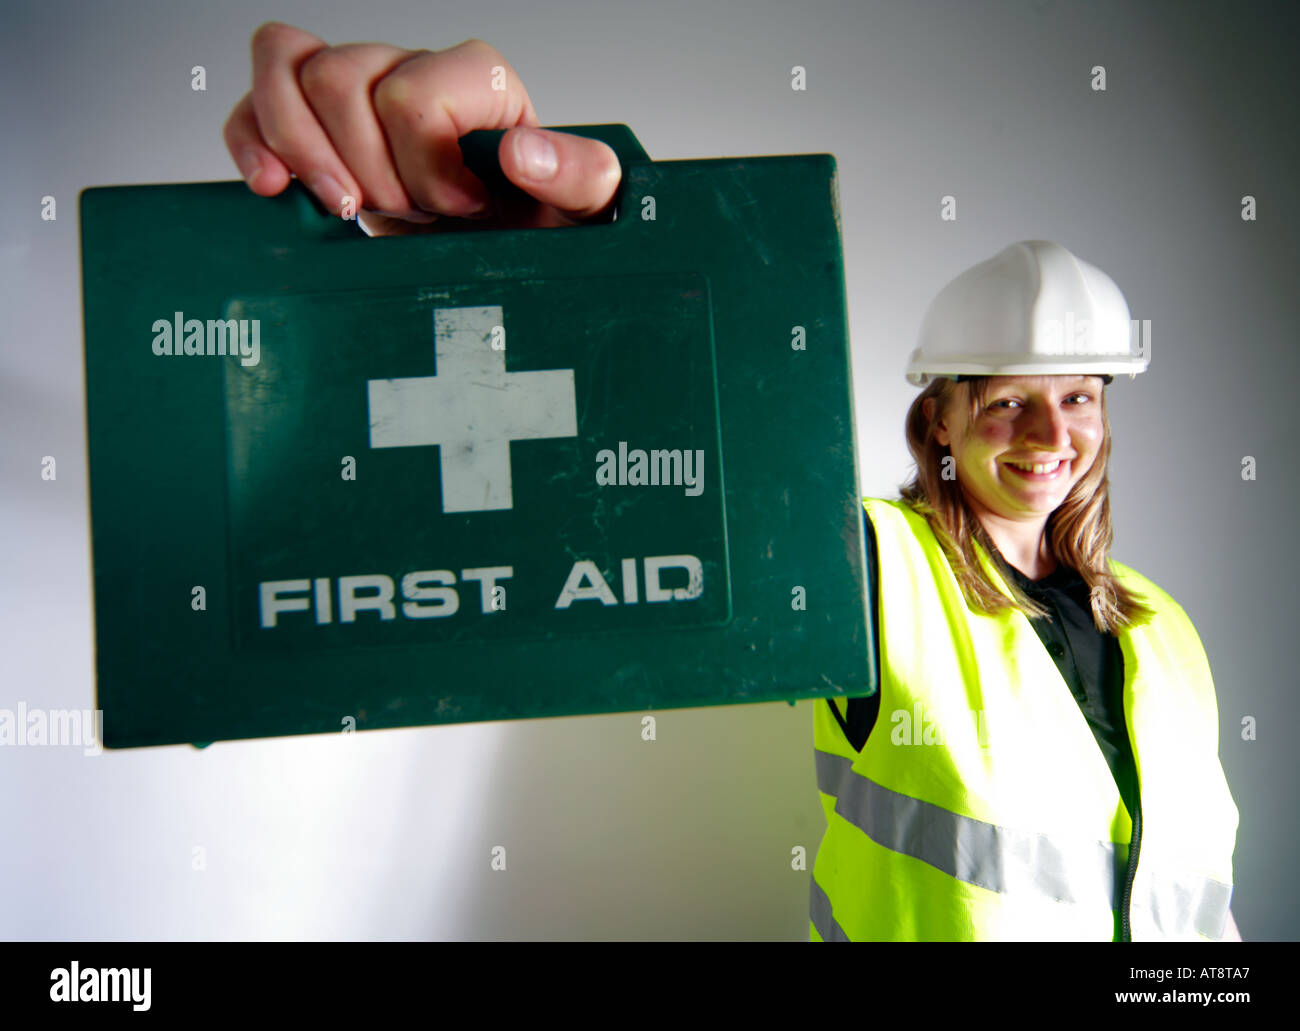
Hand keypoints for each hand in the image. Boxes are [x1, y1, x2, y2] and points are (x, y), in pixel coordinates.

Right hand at [222, 22, 621, 234]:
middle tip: (412, 217)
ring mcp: (356, 93)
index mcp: (477, 79)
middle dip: (369, 171)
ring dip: (308, 155)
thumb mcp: (586, 207)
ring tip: (349, 209)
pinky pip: (253, 100)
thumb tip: (522, 152)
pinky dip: (251, 143)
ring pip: (286, 66)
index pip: (411, 95)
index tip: (461, 210)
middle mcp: (409, 69)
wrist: (503, 254)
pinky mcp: (313, 127)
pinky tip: (274, 188)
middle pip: (339, 77)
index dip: (425, 167)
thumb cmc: (540, 225)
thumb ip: (576, 174)